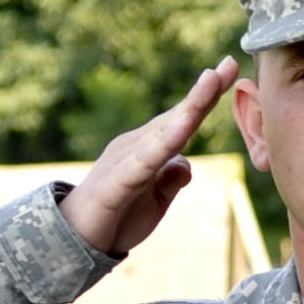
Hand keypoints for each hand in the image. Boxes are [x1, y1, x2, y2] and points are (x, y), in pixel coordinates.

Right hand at [60, 57, 239, 255]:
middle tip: (228, 63)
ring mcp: (125, 161)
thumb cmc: (117, 216)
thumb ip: (172, 179)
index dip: (206, 96)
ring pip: (164, 131)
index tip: (230, 68)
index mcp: (149, 149)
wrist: (73, 239)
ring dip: (189, 106)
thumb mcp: (156, 200)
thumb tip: (187, 162)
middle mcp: (137, 146)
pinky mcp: (116, 183)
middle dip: (204, 92)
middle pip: (177, 116)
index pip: (183, 118)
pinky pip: (144, 160)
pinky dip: (165, 143)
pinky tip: (184, 127)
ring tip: (211, 81)